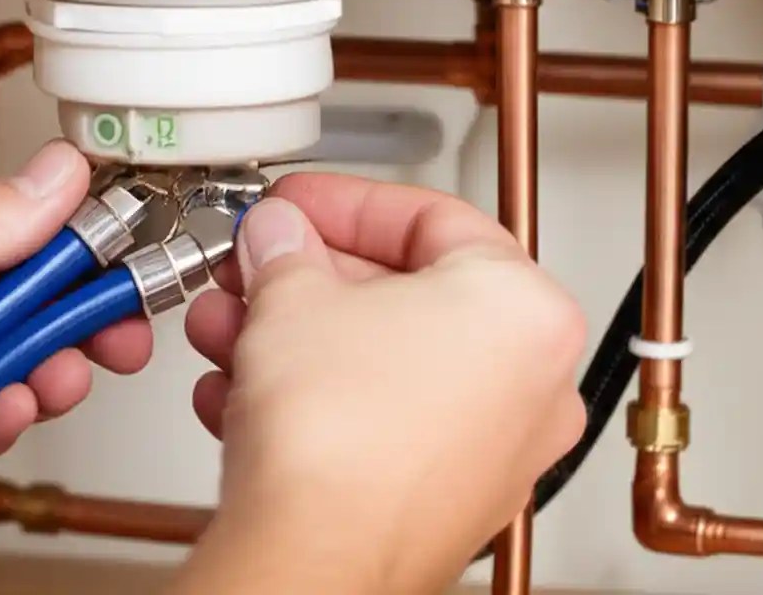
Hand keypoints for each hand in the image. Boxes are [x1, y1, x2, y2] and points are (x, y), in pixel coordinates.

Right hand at [174, 174, 585, 594]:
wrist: (309, 559)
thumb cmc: (336, 442)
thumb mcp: (292, 295)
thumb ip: (285, 245)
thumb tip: (280, 235)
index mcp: (525, 310)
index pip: (431, 218)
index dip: (344, 202)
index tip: (295, 205)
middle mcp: (530, 383)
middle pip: (404, 296)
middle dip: (307, 280)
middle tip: (255, 268)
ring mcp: (491, 450)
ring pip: (380, 364)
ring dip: (294, 339)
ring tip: (232, 332)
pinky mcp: (442, 499)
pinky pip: (376, 422)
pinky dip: (313, 399)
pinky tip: (245, 396)